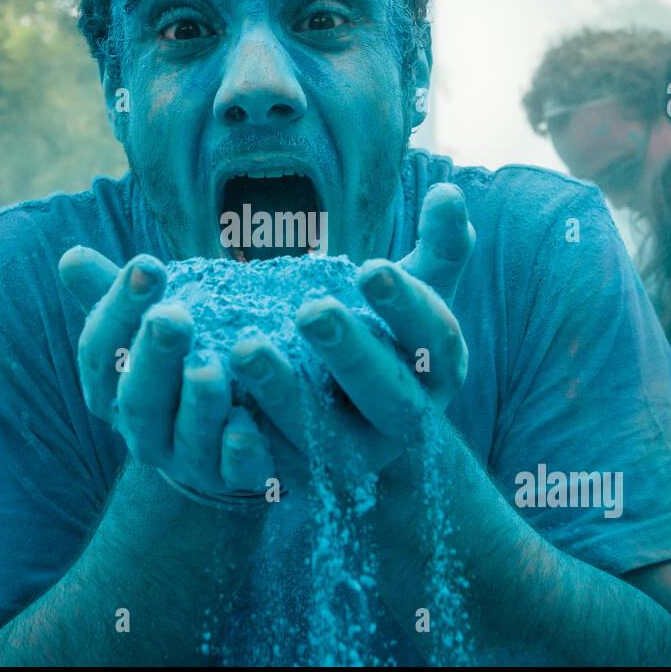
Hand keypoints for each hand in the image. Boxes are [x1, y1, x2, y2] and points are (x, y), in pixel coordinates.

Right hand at [58, 247, 288, 497]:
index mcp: (111, 390)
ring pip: (187, 436)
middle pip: (138, 398)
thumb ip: (114, 297)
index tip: (148, 264)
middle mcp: (142, 431)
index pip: (100, 351)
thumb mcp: (142, 333)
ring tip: (209, 365)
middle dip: (154, 357)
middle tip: (173, 317)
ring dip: (198, 402)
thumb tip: (71, 256)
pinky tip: (248, 424)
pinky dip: (240, 451)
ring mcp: (188, 461)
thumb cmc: (174, 372)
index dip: (120, 309)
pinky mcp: (234, 480)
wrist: (215, 449)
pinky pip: (236, 472)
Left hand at [229, 183, 474, 481]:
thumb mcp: (421, 293)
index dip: (405, 304)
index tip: (367, 266)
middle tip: (309, 310)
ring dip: (286, 395)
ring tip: (244, 348)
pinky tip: (222, 410)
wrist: (365, 427)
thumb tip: (448, 193)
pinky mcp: (306, 478)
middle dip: (351, 353)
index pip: (435, 336)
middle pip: (388, 395)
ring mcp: (357, 456)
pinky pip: (280, 469)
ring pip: (327, 438)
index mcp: (440, 368)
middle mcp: (407, 421)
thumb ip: (441, 247)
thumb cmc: (389, 338)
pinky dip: (252, 445)